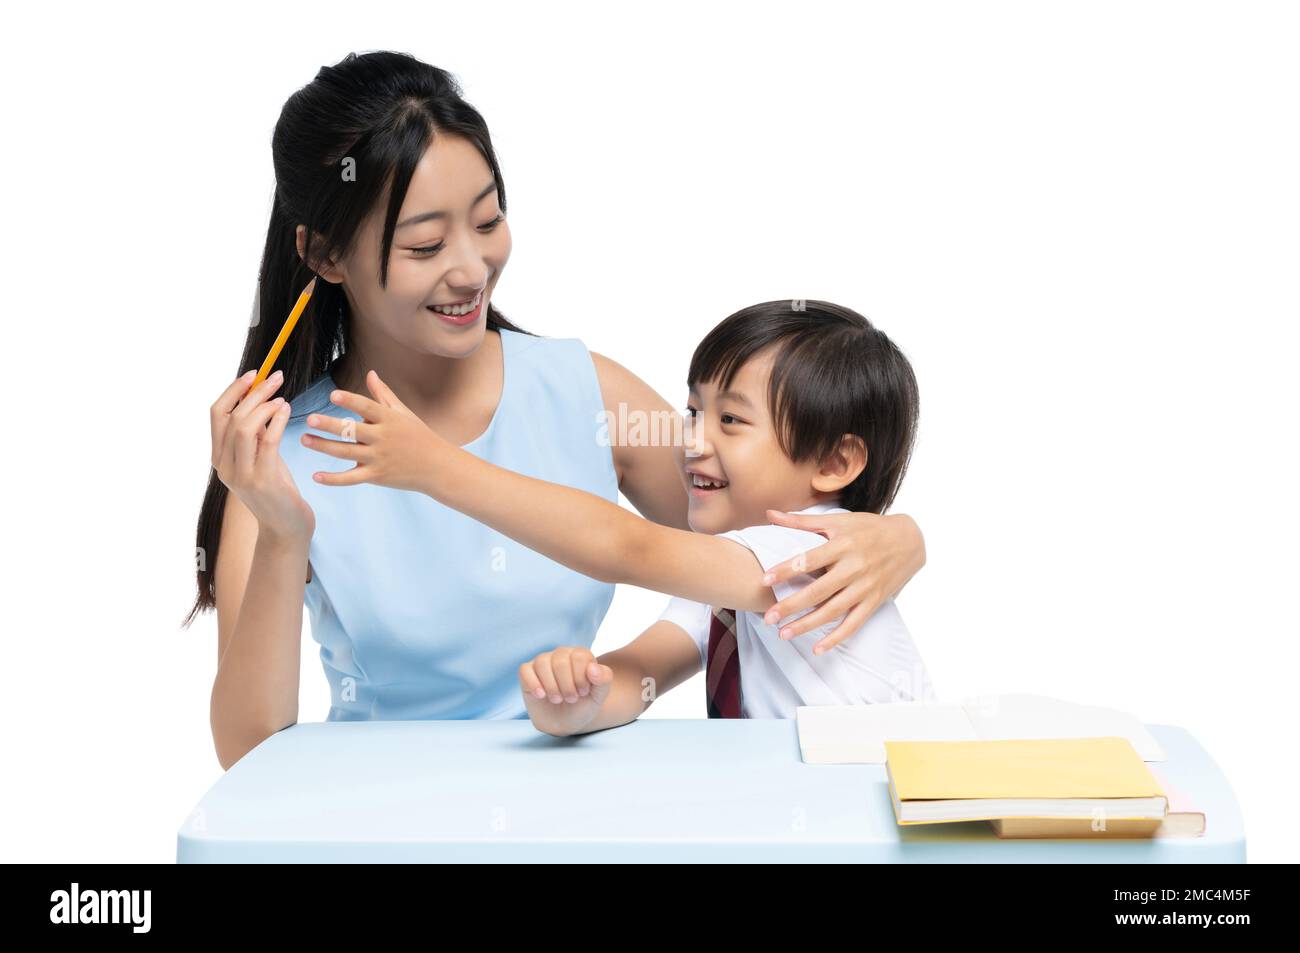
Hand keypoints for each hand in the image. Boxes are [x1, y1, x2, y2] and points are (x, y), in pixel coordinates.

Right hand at [210, 369, 314, 541]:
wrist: (285, 528)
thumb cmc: (276, 490)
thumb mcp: (261, 458)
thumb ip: (255, 435)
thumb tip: (259, 399)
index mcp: (219, 457)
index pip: (217, 414)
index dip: (233, 390)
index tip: (253, 375)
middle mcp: (224, 465)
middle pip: (231, 417)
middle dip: (254, 392)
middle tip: (275, 378)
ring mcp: (241, 475)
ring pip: (244, 428)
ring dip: (264, 406)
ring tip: (282, 397)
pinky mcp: (262, 480)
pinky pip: (267, 442)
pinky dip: (276, 421)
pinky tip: (286, 411)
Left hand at [299, 369, 448, 492]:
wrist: (437, 467)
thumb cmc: (419, 436)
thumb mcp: (403, 413)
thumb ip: (383, 394)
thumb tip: (370, 373)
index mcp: (389, 419)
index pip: (367, 407)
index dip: (350, 400)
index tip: (333, 395)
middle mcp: (383, 438)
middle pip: (352, 431)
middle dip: (330, 425)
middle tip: (310, 418)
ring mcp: (379, 458)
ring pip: (346, 453)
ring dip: (323, 446)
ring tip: (304, 439)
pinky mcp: (376, 476)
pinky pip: (351, 479)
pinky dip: (333, 479)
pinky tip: (316, 476)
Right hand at [518, 647, 613, 736]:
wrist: (566, 721)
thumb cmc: (583, 705)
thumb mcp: (599, 696)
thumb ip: (604, 680)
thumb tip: (593, 668)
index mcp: (580, 655)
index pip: (579, 656)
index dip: (581, 676)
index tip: (583, 692)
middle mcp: (561, 654)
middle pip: (560, 660)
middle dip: (567, 684)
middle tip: (571, 699)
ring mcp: (543, 662)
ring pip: (542, 663)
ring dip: (551, 686)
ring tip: (557, 699)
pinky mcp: (528, 673)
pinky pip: (525, 670)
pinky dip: (533, 684)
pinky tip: (541, 695)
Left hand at [759, 509, 925, 653]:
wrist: (910, 540)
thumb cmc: (869, 528)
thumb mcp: (838, 521)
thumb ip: (801, 521)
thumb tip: (770, 514)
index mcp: (842, 545)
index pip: (809, 559)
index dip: (786, 570)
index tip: (764, 580)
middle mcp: (854, 567)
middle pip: (818, 590)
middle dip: (791, 605)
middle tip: (767, 617)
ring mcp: (866, 587)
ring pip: (833, 611)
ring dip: (807, 625)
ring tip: (783, 634)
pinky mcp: (875, 601)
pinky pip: (854, 623)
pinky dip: (837, 638)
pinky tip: (818, 648)